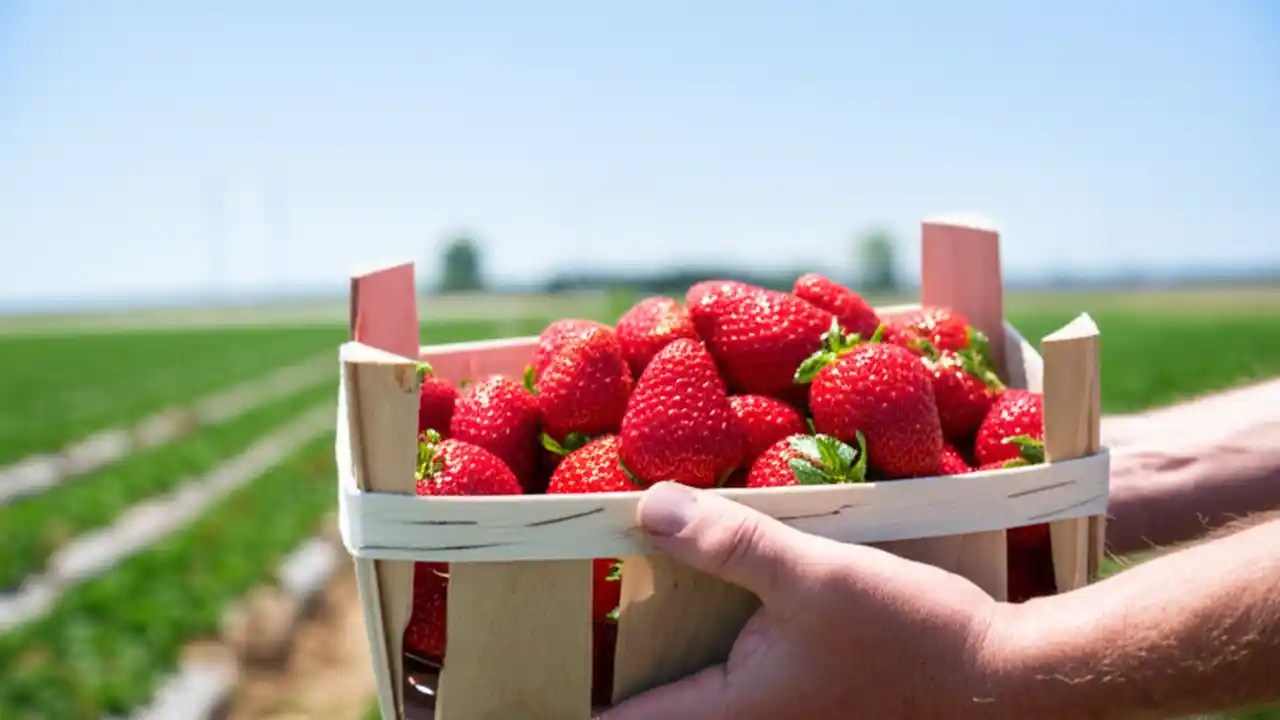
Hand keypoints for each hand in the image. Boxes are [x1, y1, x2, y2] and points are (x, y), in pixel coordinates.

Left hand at [600, 481, 1008, 719]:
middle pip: (650, 711)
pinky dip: (701, 647)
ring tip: (617, 610)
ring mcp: (777, 717)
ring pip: (691, 694)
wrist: (1002, 680)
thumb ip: (730, 541)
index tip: (528, 674)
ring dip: (654, 662)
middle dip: (608, 675)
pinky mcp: (802, 701)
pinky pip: (728, 681)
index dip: (571, 700)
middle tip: (566, 626)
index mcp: (731, 712)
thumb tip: (646, 506)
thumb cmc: (913, 637)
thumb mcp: (815, 575)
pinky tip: (703, 600)